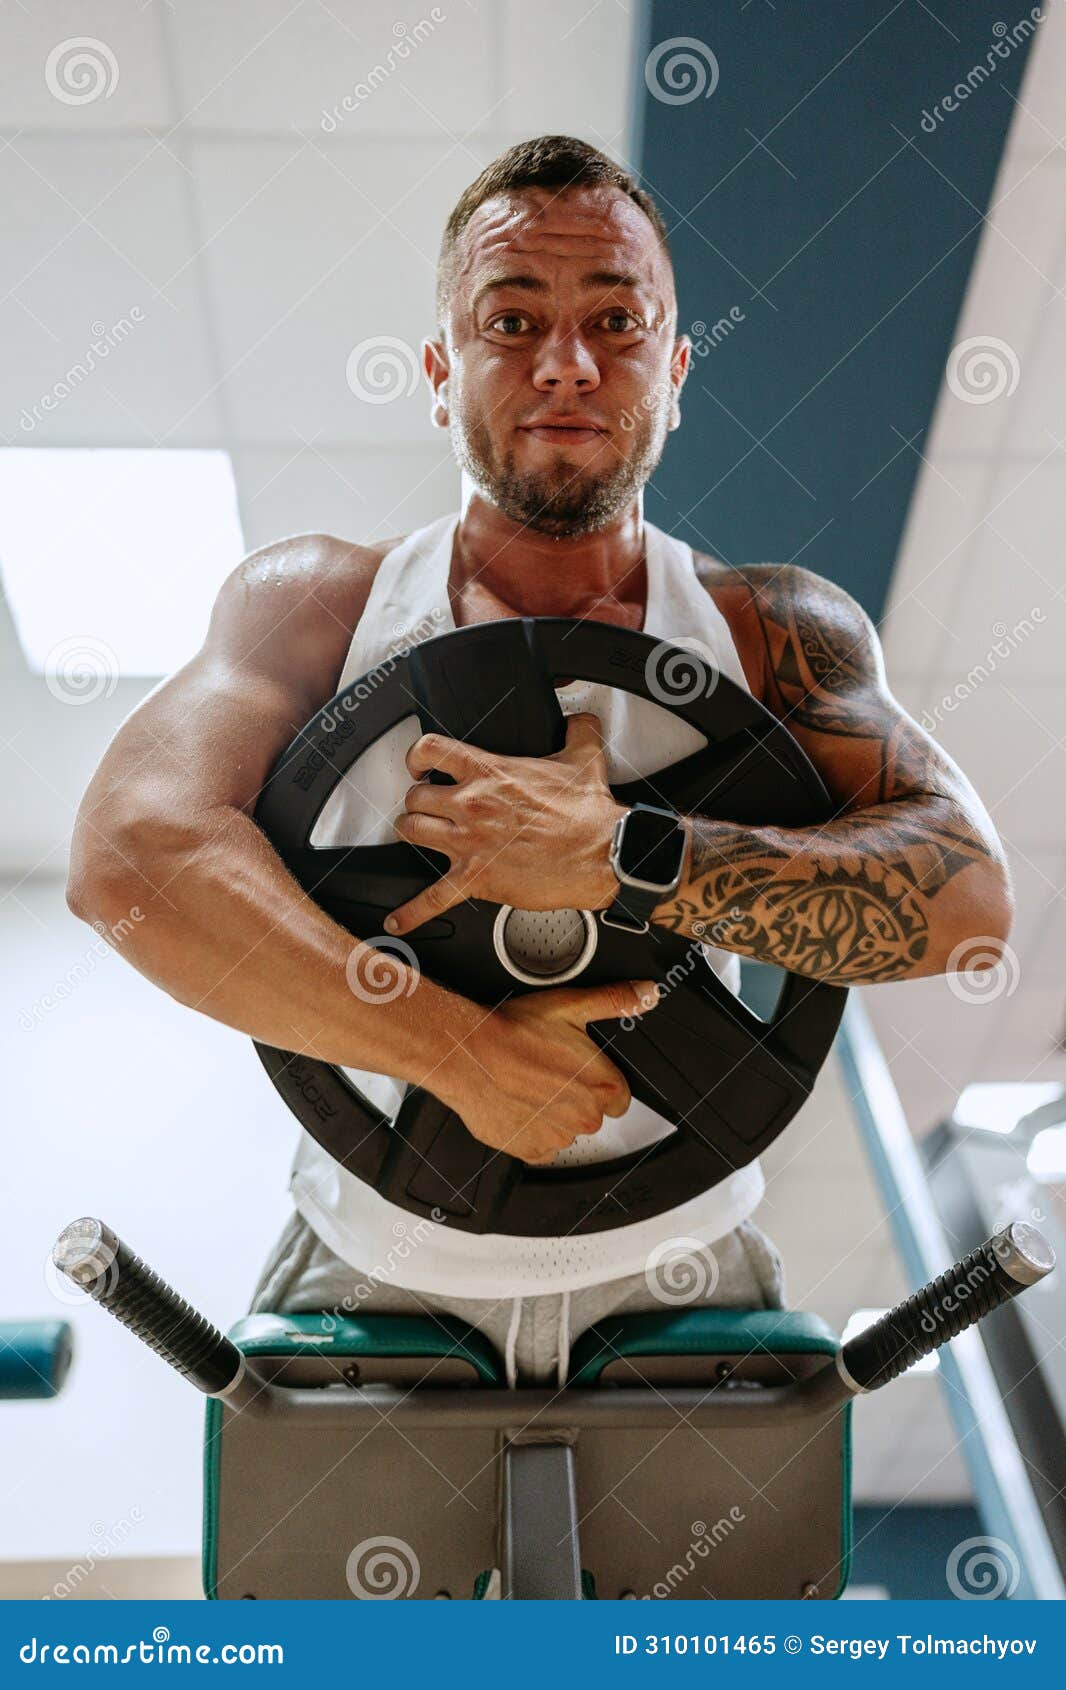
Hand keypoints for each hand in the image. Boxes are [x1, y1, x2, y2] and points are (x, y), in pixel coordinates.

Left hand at [386, 713, 623, 935]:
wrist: (601, 854)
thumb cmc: (588, 814)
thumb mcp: (585, 758)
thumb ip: (577, 731)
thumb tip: (579, 720)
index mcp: (490, 773)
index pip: (432, 750)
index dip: (417, 756)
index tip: (419, 765)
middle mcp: (472, 805)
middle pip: (415, 797)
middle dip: (418, 801)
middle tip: (428, 807)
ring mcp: (470, 843)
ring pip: (412, 832)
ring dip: (411, 833)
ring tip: (418, 835)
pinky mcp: (477, 879)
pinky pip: (432, 898)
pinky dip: (412, 912)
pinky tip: (399, 920)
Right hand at [431, 978, 659, 1165]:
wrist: (469, 1055)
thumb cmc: (514, 1033)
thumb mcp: (571, 1005)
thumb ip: (614, 1001)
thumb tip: (644, 993)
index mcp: (604, 1086)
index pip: (620, 1097)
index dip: (599, 1081)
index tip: (579, 1071)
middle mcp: (585, 1117)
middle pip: (592, 1114)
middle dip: (575, 1097)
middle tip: (549, 1072)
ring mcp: (557, 1137)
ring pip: (565, 1130)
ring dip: (552, 1114)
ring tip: (529, 1085)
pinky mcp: (529, 1150)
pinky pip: (539, 1146)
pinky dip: (531, 1130)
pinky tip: (518, 1105)